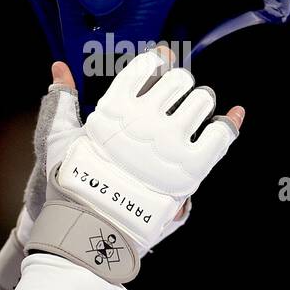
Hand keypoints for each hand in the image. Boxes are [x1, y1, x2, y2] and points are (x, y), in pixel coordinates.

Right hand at [24, 45, 243, 284]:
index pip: (144, 68)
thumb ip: (63, 100)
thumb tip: (59, 65)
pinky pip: (220, 135)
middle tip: (178, 96)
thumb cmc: (75, 185)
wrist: (93, 230)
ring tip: (195, 113)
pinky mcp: (190, 168)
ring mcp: (168, 144)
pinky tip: (229, 118)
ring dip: (200, 102)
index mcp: (112, 109)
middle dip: (179, 84)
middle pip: (177, 80)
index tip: (162, 61)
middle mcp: (142, 121)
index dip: (157, 60)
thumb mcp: (59, 139)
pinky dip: (228, 124)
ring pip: (200, 100)